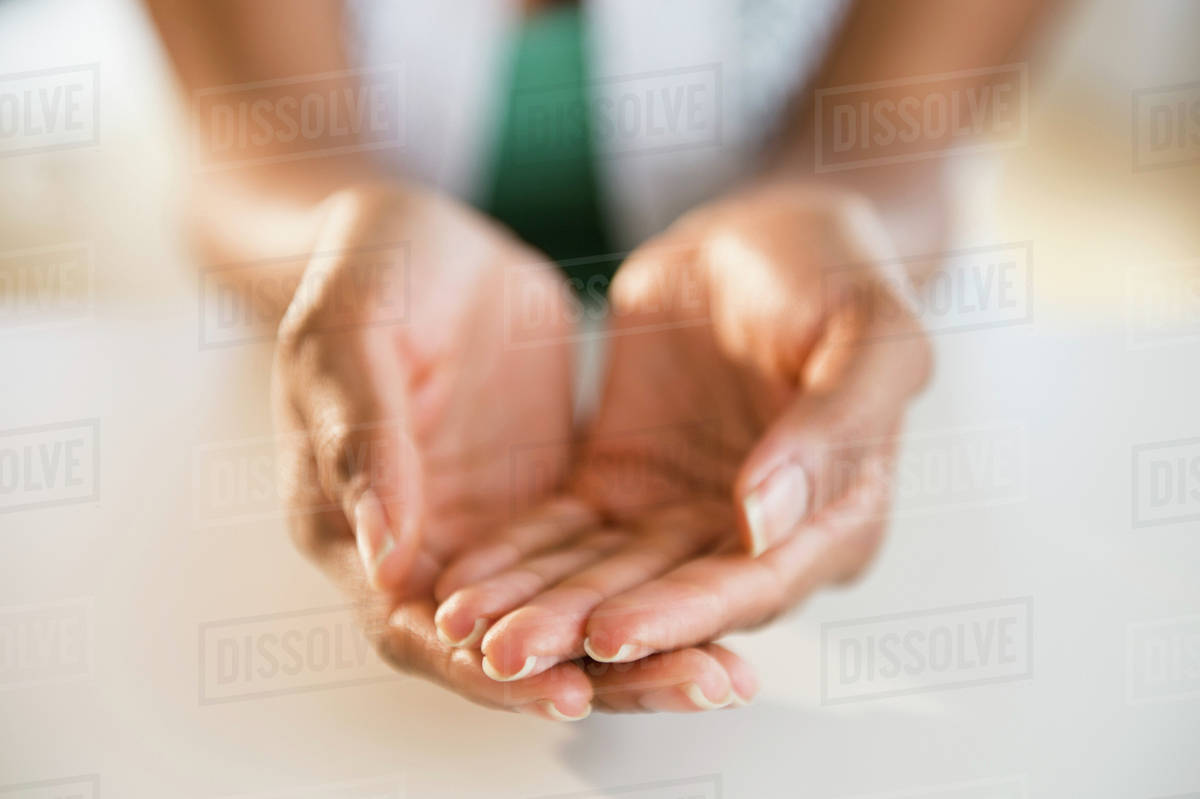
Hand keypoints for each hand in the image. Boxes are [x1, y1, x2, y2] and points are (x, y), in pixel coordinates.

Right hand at [271, 183, 757, 716]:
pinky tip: (722, 593)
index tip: (568, 689)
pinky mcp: (544, 498)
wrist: (423, 234)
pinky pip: (600, 557)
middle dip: (600, 675)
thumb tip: (385, 563)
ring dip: (642, 646)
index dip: (488, 670)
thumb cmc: (366, 269)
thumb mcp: (349, 337)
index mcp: (348, 525)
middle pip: (505, 647)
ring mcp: (489, 527)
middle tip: (695, 684)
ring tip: (727, 670)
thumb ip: (365, 443)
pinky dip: (652, 585)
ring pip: (564, 611)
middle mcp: (421, 547)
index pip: (414, 631)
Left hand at [433, 183, 932, 696]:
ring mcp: (685, 517)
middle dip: (588, 627)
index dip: (684, 615)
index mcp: (837, 520)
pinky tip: (463, 577)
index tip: (612, 632)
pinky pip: (567, 531)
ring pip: (609, 576)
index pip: (756, 586)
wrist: (765, 235)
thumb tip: (768, 524)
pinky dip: (519, 555)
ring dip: (541, 605)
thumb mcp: (869, 334)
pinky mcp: (625, 489)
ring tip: (468, 627)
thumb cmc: (837, 274)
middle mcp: (757, 540)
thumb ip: (834, 427)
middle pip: (669, 599)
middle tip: (513, 652)